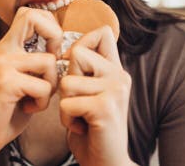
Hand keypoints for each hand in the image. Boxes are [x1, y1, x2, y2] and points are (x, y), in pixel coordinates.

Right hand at [0, 7, 63, 162]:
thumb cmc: (8, 109)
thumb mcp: (23, 78)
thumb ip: (36, 61)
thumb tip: (65, 51)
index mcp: (7, 46)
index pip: (29, 13)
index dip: (49, 26)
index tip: (52, 52)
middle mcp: (2, 50)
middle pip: (34, 17)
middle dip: (55, 38)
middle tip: (51, 67)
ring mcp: (2, 64)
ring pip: (49, 61)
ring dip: (51, 85)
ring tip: (37, 98)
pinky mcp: (6, 83)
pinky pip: (43, 86)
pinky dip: (43, 102)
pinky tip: (29, 108)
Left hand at [59, 25, 132, 165]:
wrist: (106, 163)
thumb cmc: (91, 129)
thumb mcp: (89, 93)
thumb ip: (85, 70)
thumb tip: (67, 47)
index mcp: (116, 69)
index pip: (103, 32)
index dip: (82, 42)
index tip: (77, 68)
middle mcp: (119, 75)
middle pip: (76, 53)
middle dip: (67, 80)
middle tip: (80, 102)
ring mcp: (115, 90)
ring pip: (66, 81)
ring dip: (65, 104)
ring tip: (80, 117)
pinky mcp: (105, 107)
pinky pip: (66, 103)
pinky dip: (67, 119)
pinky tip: (82, 127)